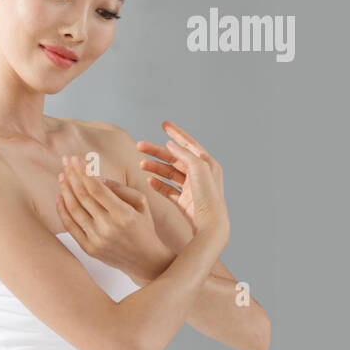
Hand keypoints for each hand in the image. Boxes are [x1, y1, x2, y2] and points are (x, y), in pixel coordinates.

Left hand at [56, 156, 171, 284]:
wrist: (146, 261)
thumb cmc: (144, 227)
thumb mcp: (141, 203)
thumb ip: (119, 188)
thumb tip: (95, 177)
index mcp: (124, 214)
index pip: (97, 189)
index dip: (84, 171)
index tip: (76, 158)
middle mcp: (108, 228)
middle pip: (83, 196)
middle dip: (72, 175)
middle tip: (66, 161)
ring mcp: (97, 239)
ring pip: (74, 209)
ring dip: (65, 189)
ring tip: (62, 175)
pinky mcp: (88, 249)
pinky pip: (70, 226)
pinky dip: (62, 210)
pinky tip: (60, 196)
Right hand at [136, 120, 228, 243]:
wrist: (210, 225)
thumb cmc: (208, 196)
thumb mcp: (199, 168)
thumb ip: (184, 154)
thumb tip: (171, 144)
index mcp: (207, 164)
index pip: (189, 144)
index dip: (176, 133)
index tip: (164, 124)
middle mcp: (200, 175)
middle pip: (174, 158)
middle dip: (157, 151)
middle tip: (139, 146)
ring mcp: (191, 189)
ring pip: (169, 173)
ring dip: (155, 167)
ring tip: (141, 164)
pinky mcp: (184, 202)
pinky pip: (168, 189)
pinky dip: (158, 184)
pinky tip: (149, 181)